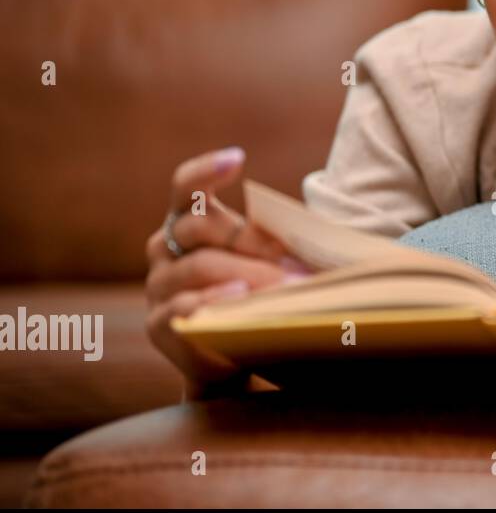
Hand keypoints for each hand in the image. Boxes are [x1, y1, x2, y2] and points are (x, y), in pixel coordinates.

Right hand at [144, 147, 312, 396]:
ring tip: (287, 284)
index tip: (237, 158)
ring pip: (199, 267)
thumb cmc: (255, 293)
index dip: (206, 170)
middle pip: (201, 227)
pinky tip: (242, 301)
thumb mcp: (267, 261)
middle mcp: (165, 249)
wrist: (233, 353)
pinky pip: (184, 307)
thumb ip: (277, 242)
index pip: (186, 188)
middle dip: (253, 240)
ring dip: (248, 274)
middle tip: (295, 259)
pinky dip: (217, 301)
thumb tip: (320, 232)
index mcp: (189, 223)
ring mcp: (158, 286)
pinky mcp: (159, 324)